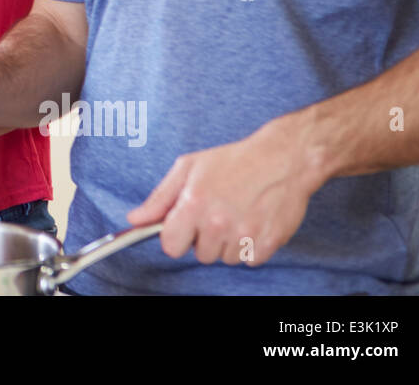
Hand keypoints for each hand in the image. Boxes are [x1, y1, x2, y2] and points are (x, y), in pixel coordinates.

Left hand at [127, 119, 322, 266]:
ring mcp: (244, 235)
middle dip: (205, 238)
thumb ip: (159, 198)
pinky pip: (249, 260)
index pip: (170, 246)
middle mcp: (218, 222)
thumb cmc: (233, 160)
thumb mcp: (188, 168)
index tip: (185, 226)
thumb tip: (135, 220)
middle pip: (200, 254)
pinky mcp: (268, 243)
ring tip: (237, 214)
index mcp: (193, 203)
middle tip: (217, 213)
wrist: (283, 159)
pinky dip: (250, 247)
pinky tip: (252, 222)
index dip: (176, 237)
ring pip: (225, 258)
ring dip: (228, 243)